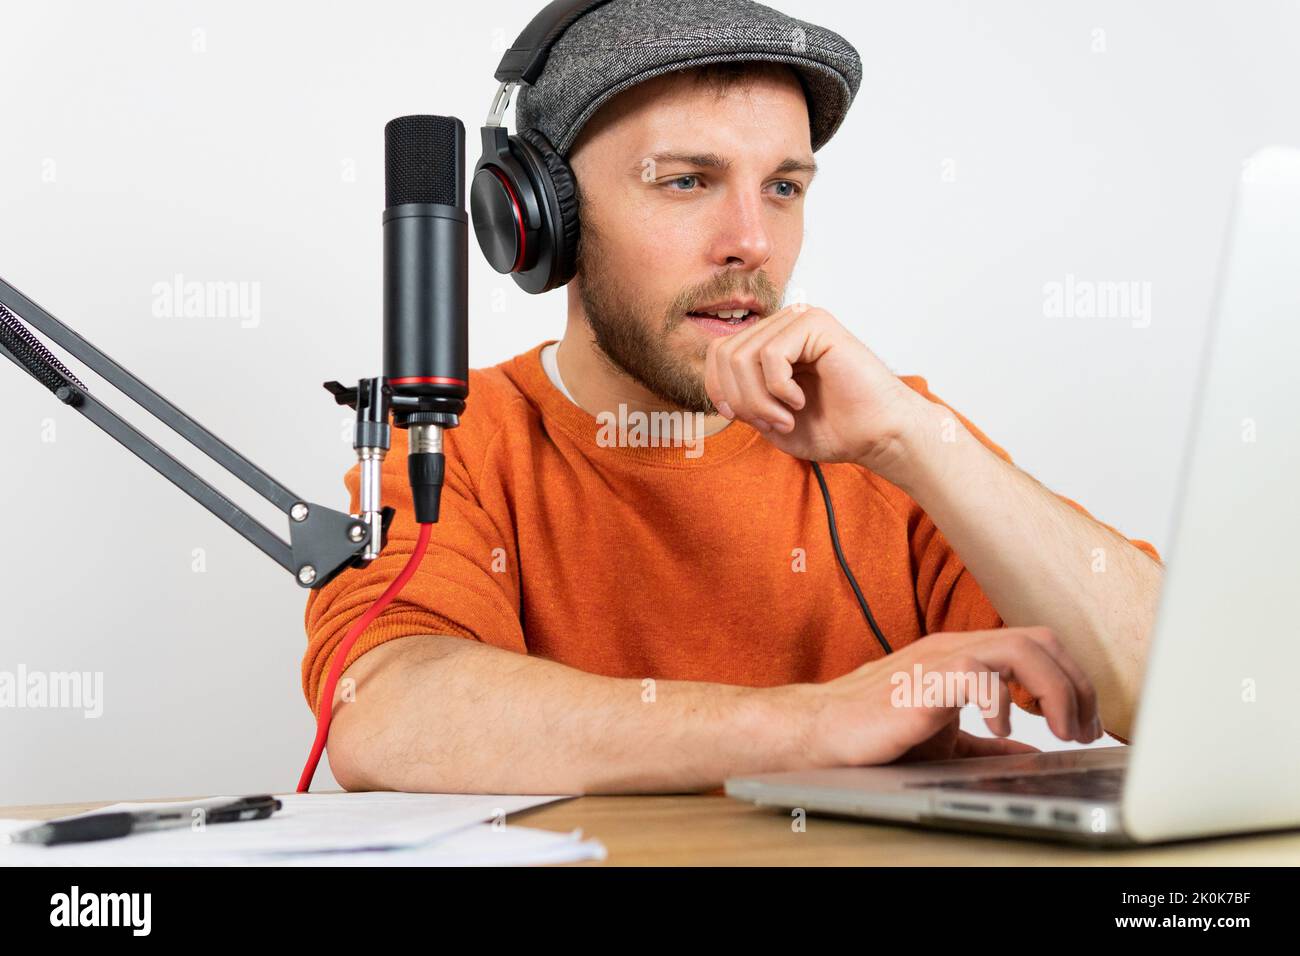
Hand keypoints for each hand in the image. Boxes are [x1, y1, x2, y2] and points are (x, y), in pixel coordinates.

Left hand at [702, 304, 933, 480]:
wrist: (876, 435)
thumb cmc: (832, 428)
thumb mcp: (767, 419)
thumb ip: (740, 399)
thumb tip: (716, 386)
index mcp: (768, 344)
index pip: (717, 353)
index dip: (717, 389)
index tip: (739, 418)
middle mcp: (781, 327)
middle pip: (724, 355)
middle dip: (740, 399)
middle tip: (770, 422)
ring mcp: (798, 321)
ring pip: (743, 356)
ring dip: (758, 399)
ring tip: (785, 417)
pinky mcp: (815, 323)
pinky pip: (770, 355)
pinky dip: (778, 388)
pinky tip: (799, 401)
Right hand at [788, 626, 1102, 767]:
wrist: (822, 731)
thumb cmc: (874, 731)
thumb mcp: (944, 739)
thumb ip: (986, 743)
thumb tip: (1030, 753)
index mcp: (964, 655)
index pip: (1037, 645)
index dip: (1072, 680)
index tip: (1087, 722)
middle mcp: (956, 648)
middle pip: (1041, 640)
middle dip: (1077, 685)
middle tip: (1085, 730)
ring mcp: (940, 659)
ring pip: (1021, 648)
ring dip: (1055, 691)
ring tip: (1063, 731)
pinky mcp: (924, 681)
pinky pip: (979, 674)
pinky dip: (1003, 701)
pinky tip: (1001, 730)